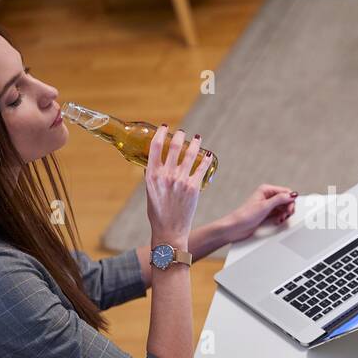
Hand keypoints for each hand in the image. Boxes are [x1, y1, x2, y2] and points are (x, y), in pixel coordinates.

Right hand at [145, 125, 211, 249]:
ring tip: (197, 138)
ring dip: (195, 143)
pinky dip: (206, 159)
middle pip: (174, 146)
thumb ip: (152, 177)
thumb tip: (153, 166)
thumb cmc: (158, 213)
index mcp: (152, 174)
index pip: (155, 146)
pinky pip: (202, 168)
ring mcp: (181, 180)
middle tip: (182, 132)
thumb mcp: (149, 192)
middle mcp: (167, 175)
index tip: (164, 127)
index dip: (160, 133)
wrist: (170, 230)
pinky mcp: (194, 187)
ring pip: (190, 154)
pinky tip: (208, 154)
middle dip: (179, 135)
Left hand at [219, 184, 297, 244]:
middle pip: (286, 200)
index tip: (290, 208)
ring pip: (283, 207)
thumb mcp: (264, 206)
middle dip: (288, 208)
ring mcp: (267, 205)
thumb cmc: (245, 215)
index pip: (285, 191)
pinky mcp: (267, 213)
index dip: (290, 200)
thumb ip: (279, 199)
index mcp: (266, 190)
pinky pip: (279, 214)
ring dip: (284, 214)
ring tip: (281, 219)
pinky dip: (280, 218)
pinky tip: (277, 221)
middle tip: (286, 215)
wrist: (236, 227)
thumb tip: (291, 195)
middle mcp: (267, 196)